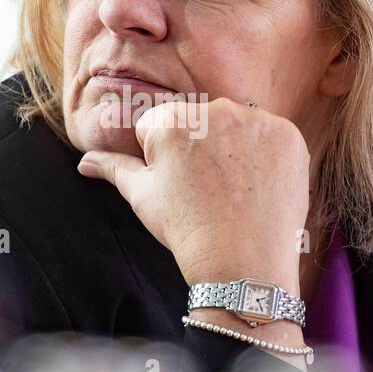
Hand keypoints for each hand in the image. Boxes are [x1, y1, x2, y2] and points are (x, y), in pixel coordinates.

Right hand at [76, 97, 309, 298]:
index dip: (164, 159)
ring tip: (234, 191)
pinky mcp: (287, 135)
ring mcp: (255, 120)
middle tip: (206, 192)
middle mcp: (214, 109)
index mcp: (170, 119)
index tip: (179, 186)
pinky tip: (258, 186)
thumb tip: (85, 161)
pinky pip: (270, 136)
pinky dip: (266, 157)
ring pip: (236, 126)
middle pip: (199, 121)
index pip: (159, 125)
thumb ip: (115, 169)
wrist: (243, 262)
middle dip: (199, 148)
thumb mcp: (143, 197)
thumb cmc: (185, 229)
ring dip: (234, 149)